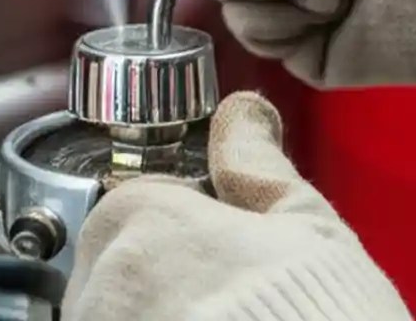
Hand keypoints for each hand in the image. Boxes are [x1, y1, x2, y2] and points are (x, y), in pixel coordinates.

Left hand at [60, 92, 411, 320]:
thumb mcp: (310, 231)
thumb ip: (259, 168)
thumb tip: (241, 116)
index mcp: (146, 226)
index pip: (130, 209)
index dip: (177, 231)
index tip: (211, 257)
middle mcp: (104, 291)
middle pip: (110, 274)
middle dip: (155, 287)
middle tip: (220, 308)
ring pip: (111, 317)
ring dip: (150, 320)